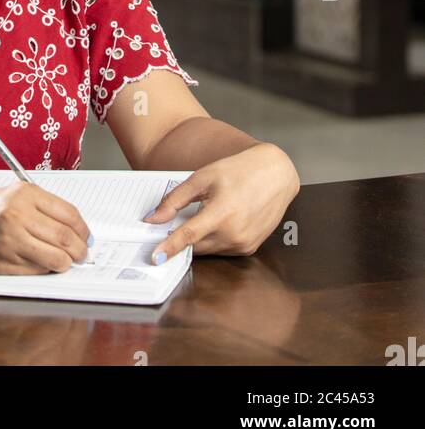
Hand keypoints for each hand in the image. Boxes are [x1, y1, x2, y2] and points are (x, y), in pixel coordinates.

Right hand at [0, 181, 91, 274]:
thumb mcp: (14, 196)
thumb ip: (43, 208)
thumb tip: (76, 230)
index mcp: (24, 194)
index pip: (69, 214)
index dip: (83, 230)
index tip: (86, 237)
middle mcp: (18, 215)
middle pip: (65, 238)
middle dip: (79, 250)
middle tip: (81, 255)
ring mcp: (10, 240)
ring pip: (55, 258)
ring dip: (65, 264)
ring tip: (65, 262)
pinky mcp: (2, 262)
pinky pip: (36, 270)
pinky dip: (45, 270)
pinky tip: (43, 265)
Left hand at [142, 142, 299, 264]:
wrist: (275, 174)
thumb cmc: (239, 171)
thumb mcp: (202, 178)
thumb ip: (175, 200)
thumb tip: (153, 218)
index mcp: (222, 212)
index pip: (189, 236)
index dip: (170, 247)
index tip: (155, 257)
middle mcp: (234, 233)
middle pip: (196, 246)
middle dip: (180, 240)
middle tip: (169, 226)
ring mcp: (244, 244)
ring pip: (208, 250)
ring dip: (198, 241)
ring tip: (201, 216)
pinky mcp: (250, 248)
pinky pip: (222, 250)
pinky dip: (213, 241)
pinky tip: (217, 222)